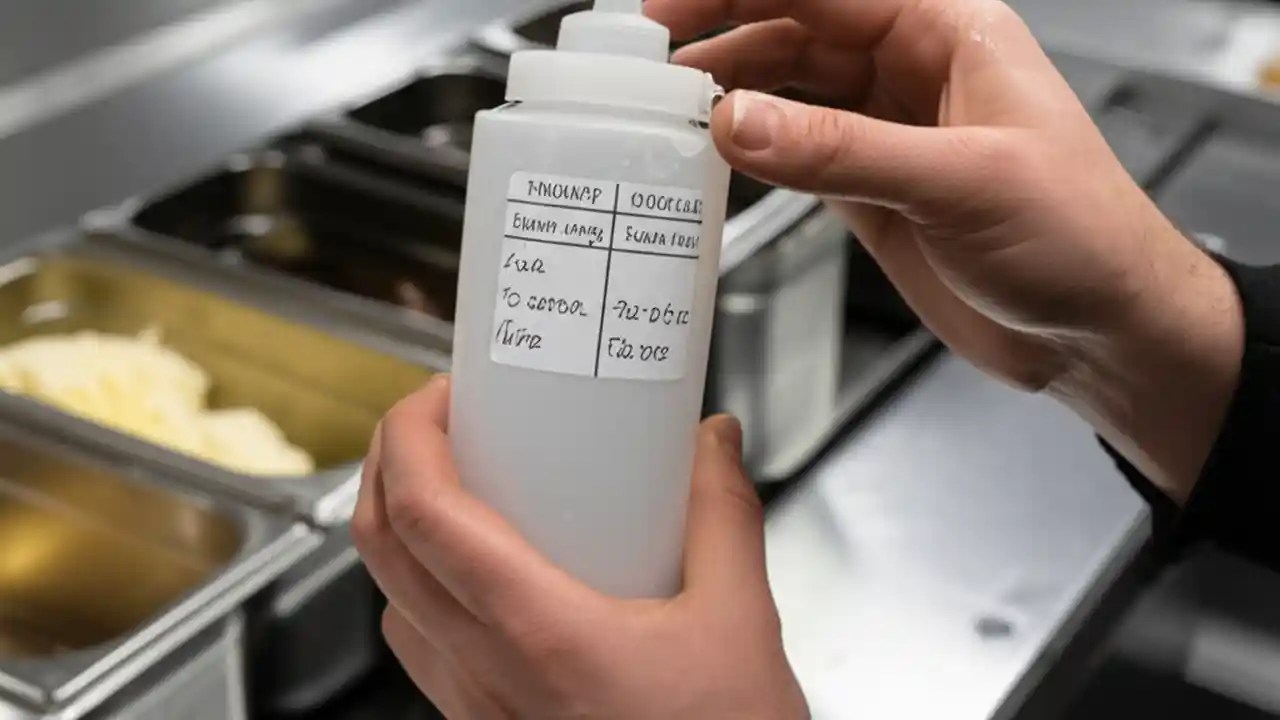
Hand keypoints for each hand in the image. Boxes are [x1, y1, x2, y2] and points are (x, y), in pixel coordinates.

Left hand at [352, 377, 807, 719]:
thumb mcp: (742, 622)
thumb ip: (724, 516)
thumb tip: (712, 444)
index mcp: (541, 633)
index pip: (426, 515)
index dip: (409, 436)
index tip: (440, 394)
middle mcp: (488, 675)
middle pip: (381, 550)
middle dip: (388, 465)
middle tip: (437, 421)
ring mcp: (478, 711)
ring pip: (390, 603)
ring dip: (399, 531)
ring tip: (455, 489)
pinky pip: (421, 650)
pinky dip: (423, 592)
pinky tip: (485, 577)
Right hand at [648, 0, 1242, 500]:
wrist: (1102, 333)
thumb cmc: (1081, 237)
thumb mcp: (959, 182)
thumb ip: (841, 150)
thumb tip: (740, 117)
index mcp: (951, 34)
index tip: (675, 5)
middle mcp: (915, 74)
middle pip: (799, 30)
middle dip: (725, 34)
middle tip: (655, 56)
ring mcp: (889, 134)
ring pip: (791, 91)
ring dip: (734, 94)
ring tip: (672, 106)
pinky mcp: (873, 192)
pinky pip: (796, 154)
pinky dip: (752, 153)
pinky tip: (717, 153)